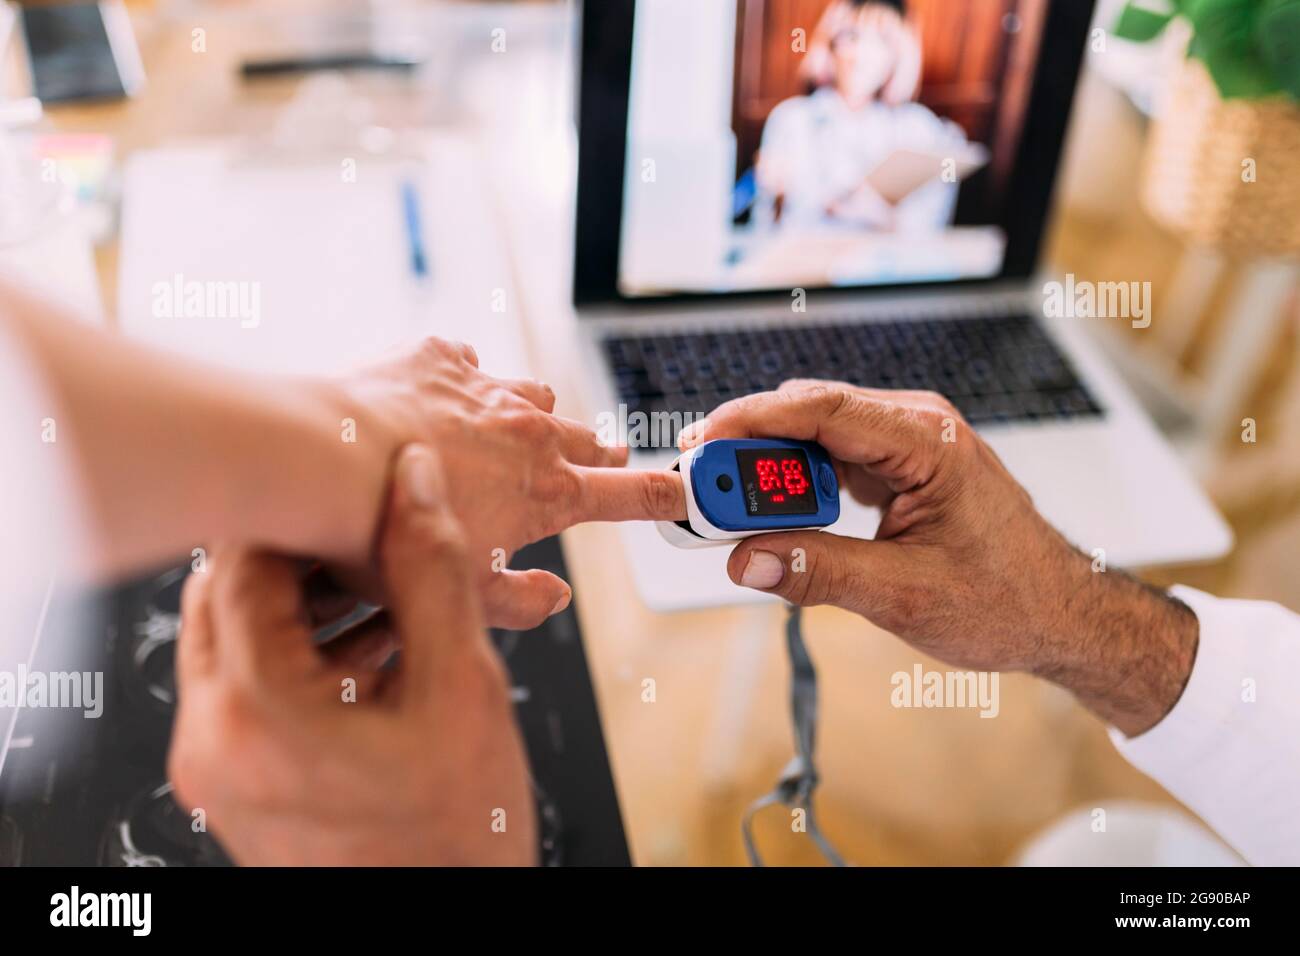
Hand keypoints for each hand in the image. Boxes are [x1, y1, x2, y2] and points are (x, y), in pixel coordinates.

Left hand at [168, 445, 534, 864]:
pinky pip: (248, 688)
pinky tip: (371, 642)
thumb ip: (434, 570)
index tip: (351, 481)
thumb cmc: (456, 843)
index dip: (300, 505)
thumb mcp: (462, 688)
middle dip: (300, 548)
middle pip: (228, 595)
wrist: (449, 930)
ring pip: (237, 638)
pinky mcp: (232, 783)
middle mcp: (212, 742)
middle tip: (369, 522)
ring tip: (381, 584)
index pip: (244, 560)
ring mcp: (216, 768)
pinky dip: (299, 652)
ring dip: (302, 598)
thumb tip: (416, 483)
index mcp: (255, 714)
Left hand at [332, 337, 684, 628]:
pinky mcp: (436, 361)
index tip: (686, 490)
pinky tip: (449, 392)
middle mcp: (528, 434)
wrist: (321, 465)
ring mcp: (484, 392)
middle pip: (588, 438)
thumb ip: (521, 600)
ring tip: (524, 427)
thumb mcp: (465, 596)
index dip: (664, 495)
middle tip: (607, 459)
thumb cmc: (385, 538)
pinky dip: (468, 379)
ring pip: (536, 394)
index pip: (629, 495)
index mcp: (547, 493)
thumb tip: (555, 597)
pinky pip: (469, 360)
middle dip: (600, 452)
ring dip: (538, 414)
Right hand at [680, 381, 1197, 735]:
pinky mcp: (897, 469)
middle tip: (701, 486)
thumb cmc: (1009, 599)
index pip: (823, 408)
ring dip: (766, 469)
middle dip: (748, 447)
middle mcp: (916, 427)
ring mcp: (906, 446)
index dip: (753, 419)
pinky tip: (767, 514)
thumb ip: (819, 572)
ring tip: (724, 507)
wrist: (1063, 614)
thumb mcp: (904, 594)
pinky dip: (792, 485)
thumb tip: (746, 560)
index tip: (702, 440)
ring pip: (813, 437)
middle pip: (809, 415)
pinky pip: (829, 461)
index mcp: (929, 442)